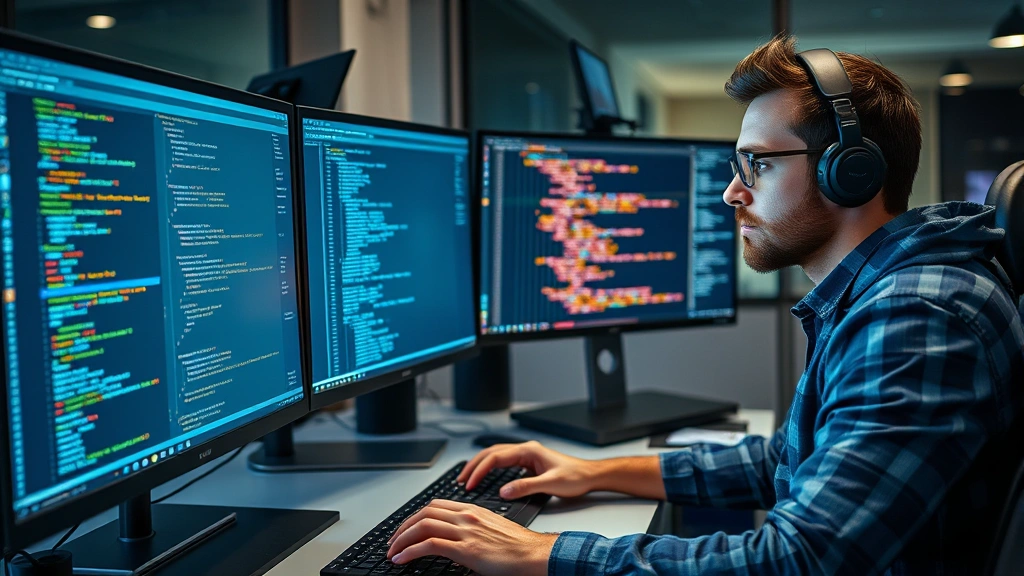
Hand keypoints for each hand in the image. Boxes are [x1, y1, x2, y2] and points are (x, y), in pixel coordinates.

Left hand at [386, 499, 556, 575]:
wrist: (533, 554)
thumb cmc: (518, 546)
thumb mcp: (491, 529)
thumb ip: (471, 529)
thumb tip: (453, 540)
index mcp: (472, 510)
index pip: (434, 506)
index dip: (415, 517)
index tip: (405, 529)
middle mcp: (466, 516)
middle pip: (424, 513)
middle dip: (403, 527)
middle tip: (393, 542)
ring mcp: (465, 531)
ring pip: (422, 526)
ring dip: (401, 540)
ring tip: (393, 552)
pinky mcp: (465, 549)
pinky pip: (429, 545)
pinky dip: (410, 551)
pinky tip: (402, 559)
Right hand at [457, 440, 595, 499]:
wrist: (590, 475)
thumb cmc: (575, 477)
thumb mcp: (550, 484)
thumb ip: (526, 487)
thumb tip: (504, 492)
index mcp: (528, 451)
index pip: (495, 457)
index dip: (479, 470)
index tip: (469, 482)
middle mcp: (526, 450)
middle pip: (491, 453)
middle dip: (474, 466)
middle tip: (461, 480)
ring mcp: (526, 456)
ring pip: (496, 456)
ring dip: (480, 466)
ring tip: (467, 478)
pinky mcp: (529, 464)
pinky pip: (503, 463)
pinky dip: (490, 469)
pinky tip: (485, 477)